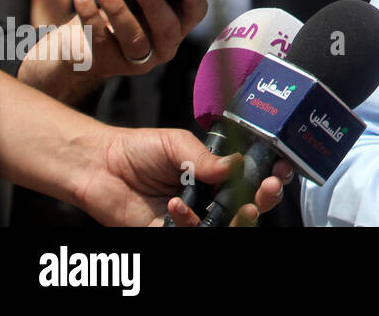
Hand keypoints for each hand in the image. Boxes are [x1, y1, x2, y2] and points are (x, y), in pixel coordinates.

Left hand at [18, 0, 207, 104]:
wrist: (83, 36)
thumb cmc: (119, 2)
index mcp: (178, 22)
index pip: (194, 15)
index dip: (195, 1)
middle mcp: (164, 46)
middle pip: (167, 30)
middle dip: (155, 5)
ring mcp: (138, 59)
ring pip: (134, 39)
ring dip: (118, 10)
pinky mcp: (109, 64)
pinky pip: (101, 41)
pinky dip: (89, 15)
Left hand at [73, 125, 292, 226]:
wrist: (98, 167)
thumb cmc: (138, 150)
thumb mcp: (177, 144)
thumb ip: (205, 158)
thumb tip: (237, 165)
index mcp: (215, 173)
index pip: (251, 178)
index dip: (270, 176)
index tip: (281, 170)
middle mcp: (208, 197)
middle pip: (247, 206)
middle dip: (264, 200)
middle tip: (269, 190)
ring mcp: (191, 217)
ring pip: (225, 227)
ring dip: (237, 218)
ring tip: (240, 206)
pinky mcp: (168, 232)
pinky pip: (189, 234)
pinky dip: (187, 222)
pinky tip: (176, 205)